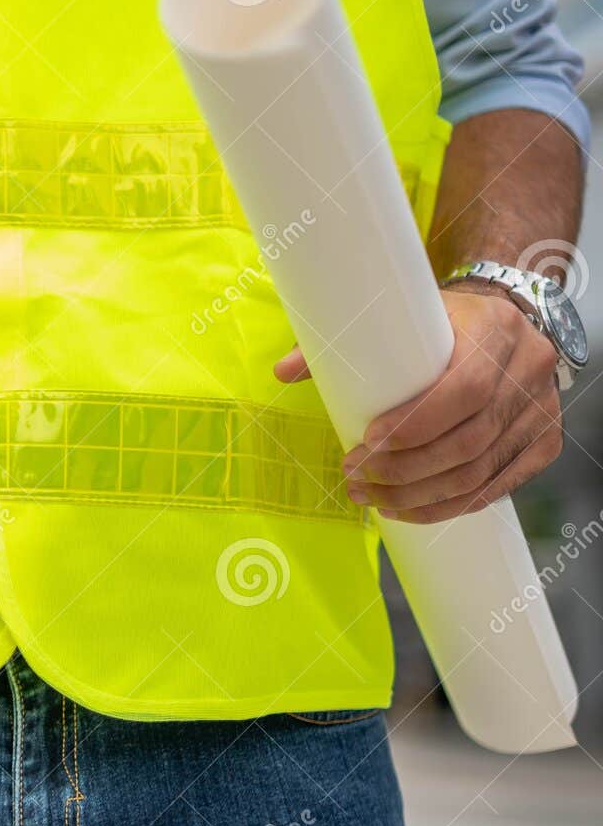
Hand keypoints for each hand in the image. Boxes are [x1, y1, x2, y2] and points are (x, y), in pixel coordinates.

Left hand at [273, 285, 562, 524]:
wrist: (503, 317)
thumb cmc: (439, 321)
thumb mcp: (400, 316)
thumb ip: (340, 343)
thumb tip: (282, 371)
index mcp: (495, 329)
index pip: (464, 389)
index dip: (415, 425)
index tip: (367, 442)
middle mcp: (528, 370)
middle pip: (469, 442)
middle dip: (405, 471)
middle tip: (356, 479)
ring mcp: (542, 410)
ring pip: (481, 472)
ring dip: (420, 496)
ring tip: (372, 499)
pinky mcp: (543, 442)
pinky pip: (498, 487)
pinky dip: (451, 505)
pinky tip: (410, 509)